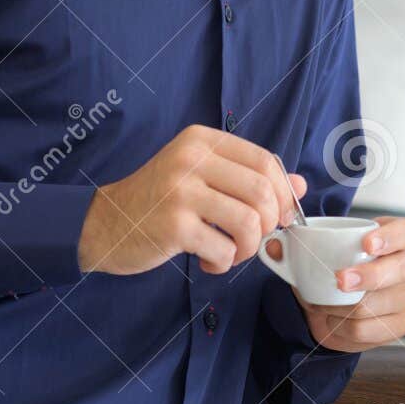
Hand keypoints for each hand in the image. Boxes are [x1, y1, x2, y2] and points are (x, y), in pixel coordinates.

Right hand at [78, 125, 303, 275]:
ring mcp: (181, 191)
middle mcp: (191, 159)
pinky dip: (225, 263)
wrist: (103, 224)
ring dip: (248, 247)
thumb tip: (300, 186)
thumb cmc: (160, 201)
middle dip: (269, 223)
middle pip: (263, 192)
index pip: (265, 161)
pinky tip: (210, 262)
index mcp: (202, 140)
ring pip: (249, 222)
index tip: (280, 215)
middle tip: (253, 237)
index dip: (284, 193)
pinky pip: (225, 249)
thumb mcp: (203, 177)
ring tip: (232, 252)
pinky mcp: (173, 226)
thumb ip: (249, 177)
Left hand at [286, 216, 404, 351]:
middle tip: (340, 280)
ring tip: (326, 304)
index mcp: (394, 238)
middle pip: (402, 268)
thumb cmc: (331, 272)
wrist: (332, 307)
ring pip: (382, 303)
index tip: (366, 244)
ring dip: (345, 307)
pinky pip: (371, 329)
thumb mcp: (313, 254)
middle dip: (369, 276)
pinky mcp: (400, 323)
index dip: (391, 237)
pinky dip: (345, 327)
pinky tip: (336, 320)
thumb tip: (273, 246)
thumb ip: (291, 247)